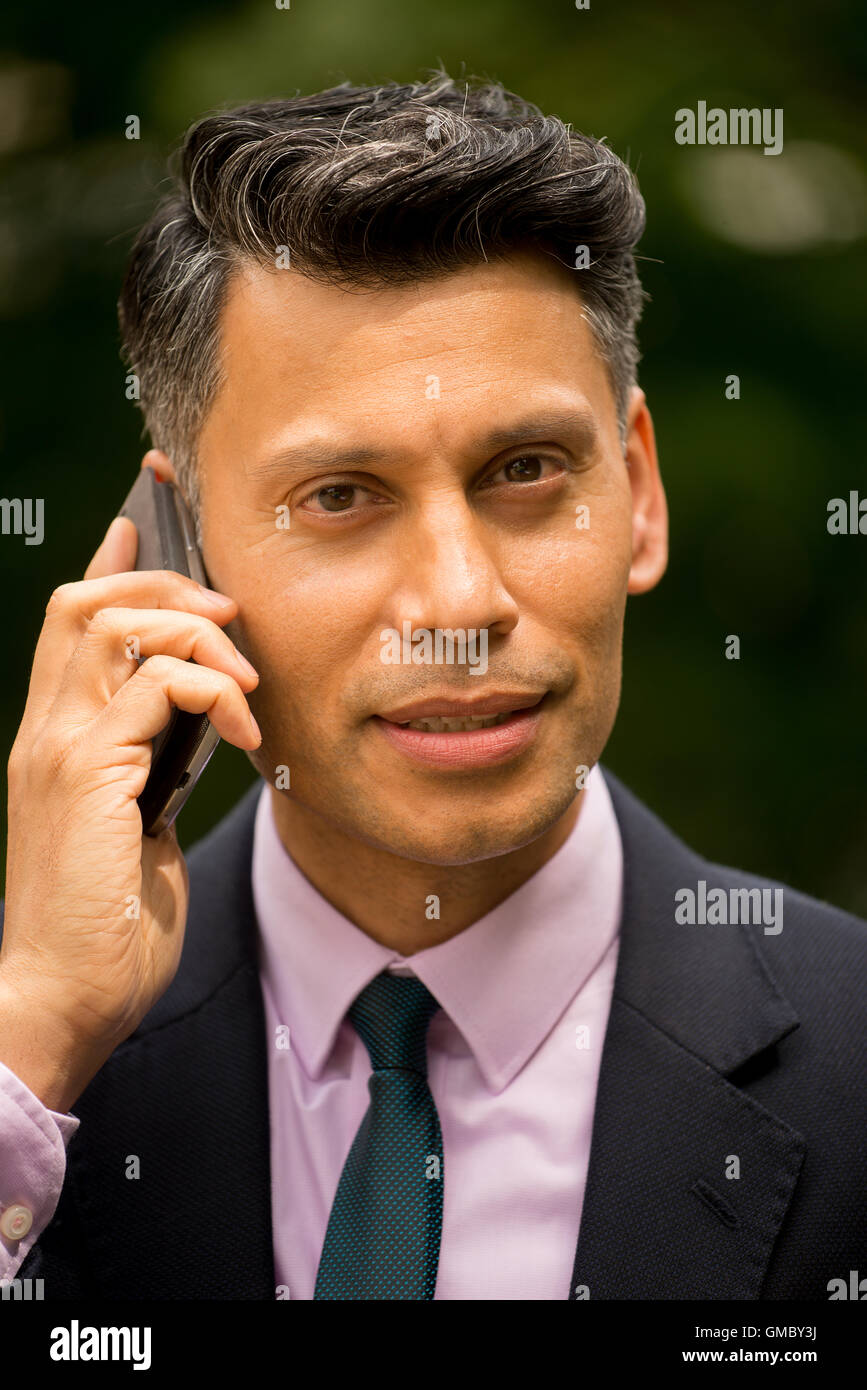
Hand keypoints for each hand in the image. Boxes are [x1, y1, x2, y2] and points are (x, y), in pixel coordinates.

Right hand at [0, 490, 259, 1110]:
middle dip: (165, 583)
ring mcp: (60, 748)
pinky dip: (215, 691)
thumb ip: (155, 770)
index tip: (145, 522)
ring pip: (117, 625)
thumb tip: (199, 733)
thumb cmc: (108, 925)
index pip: (71, 624)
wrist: (65, 1000)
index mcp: (56, 739)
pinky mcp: (90, 774)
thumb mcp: (138, 827)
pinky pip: (159, 687)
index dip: (110, 566)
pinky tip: (248, 732)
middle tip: (230, 612)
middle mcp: (46, 730)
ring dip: (197, 634)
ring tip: (247, 682)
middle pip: (88, 601)